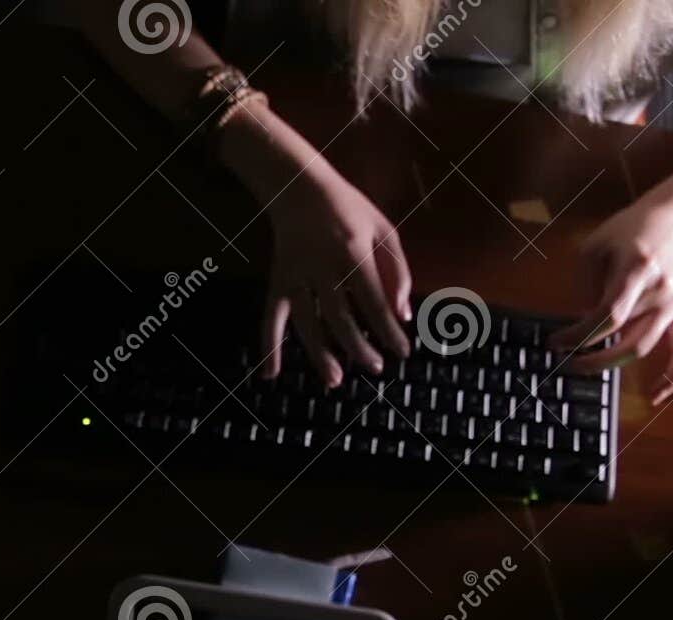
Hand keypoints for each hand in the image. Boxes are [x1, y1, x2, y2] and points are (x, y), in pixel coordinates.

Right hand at [217, 105, 411, 387]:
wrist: (299, 186)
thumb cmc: (348, 208)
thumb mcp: (383, 228)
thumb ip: (397, 270)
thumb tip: (403, 314)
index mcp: (353, 253)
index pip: (374, 302)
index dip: (389, 331)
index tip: (402, 352)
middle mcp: (322, 268)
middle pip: (340, 318)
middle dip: (359, 347)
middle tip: (375, 368)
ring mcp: (295, 276)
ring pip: (306, 323)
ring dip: (320, 355)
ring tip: (335, 380)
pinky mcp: (278, 281)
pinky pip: (271, 317)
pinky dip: (268, 347)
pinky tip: (270, 375)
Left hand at [548, 155, 672, 404]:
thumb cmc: (628, 231)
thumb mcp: (595, 247)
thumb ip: (586, 286)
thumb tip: (581, 324)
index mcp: (637, 269)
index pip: (608, 315)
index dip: (579, 336)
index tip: (555, 343)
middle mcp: (661, 291)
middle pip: (625, 338)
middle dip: (591, 357)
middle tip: (564, 360)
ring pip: (644, 347)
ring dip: (612, 363)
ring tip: (584, 365)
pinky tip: (655, 397)